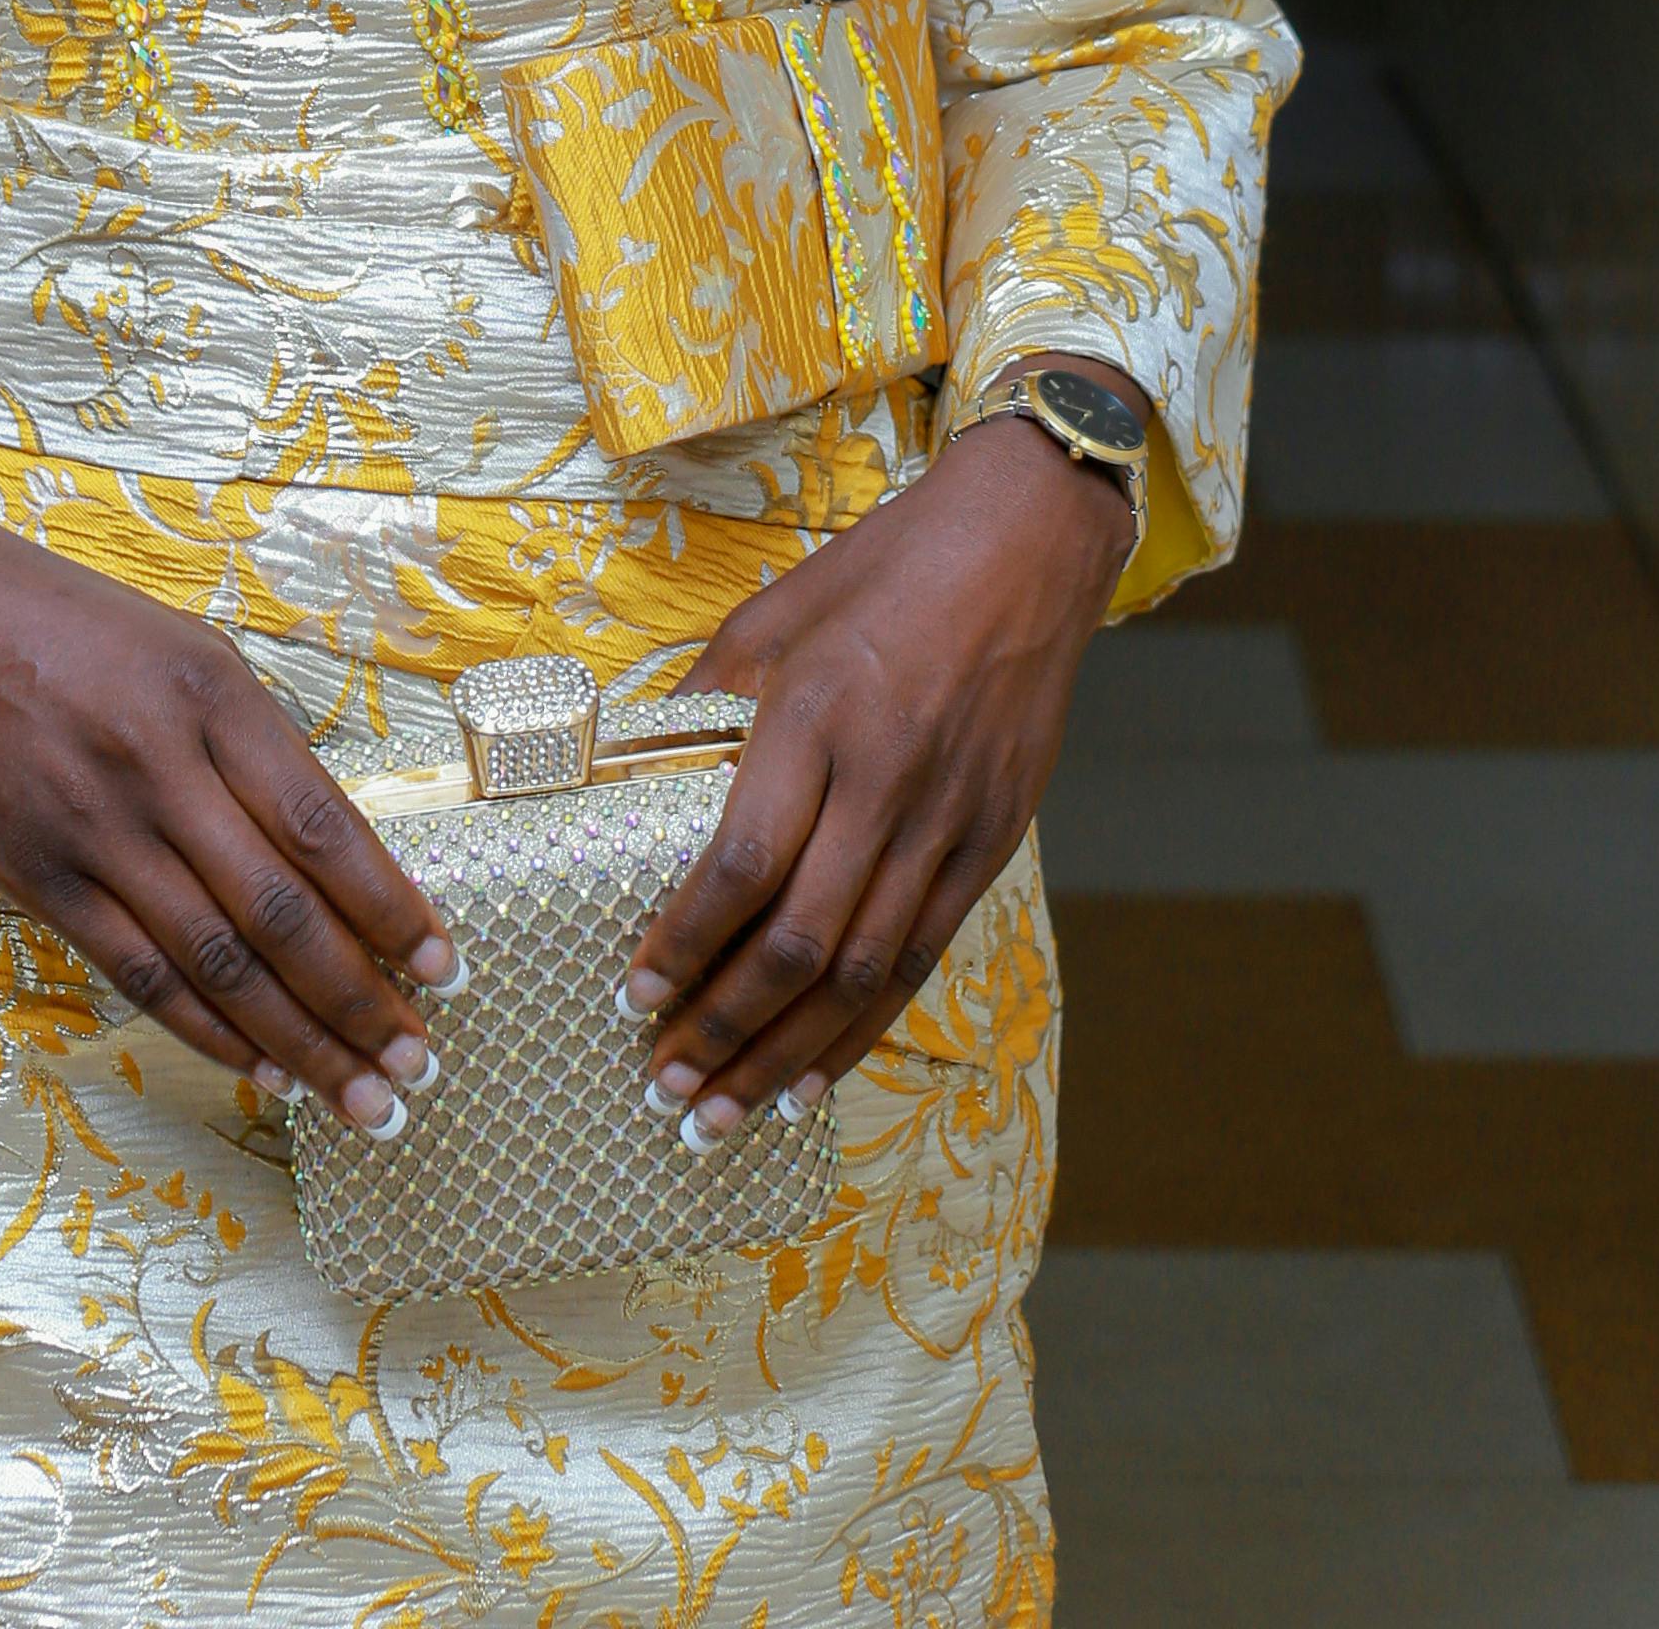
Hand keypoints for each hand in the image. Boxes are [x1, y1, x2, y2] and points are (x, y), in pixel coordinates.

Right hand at [0, 379, 453, 1124]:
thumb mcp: (188, 650)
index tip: (446, 969)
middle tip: (417, 1068)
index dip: (392, 910)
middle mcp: (161, 768)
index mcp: (214, 698)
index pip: (324, 829)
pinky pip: (138, 973)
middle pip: (281, 914)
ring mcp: (95, 831)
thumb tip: (338, 859)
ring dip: (298, 1041)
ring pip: (216, 963)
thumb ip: (257, 746)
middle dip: (360, 1002)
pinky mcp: (38, 876)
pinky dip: (206, 1032)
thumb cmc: (72, 622)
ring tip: (358, 1098)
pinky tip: (259, 1069)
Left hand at [620, 395, 1138, 1142]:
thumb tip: (631, 777)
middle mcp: (888, 778)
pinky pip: (922, 955)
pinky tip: (815, 1076)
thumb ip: (705, 703)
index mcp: (819, 713)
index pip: (743, 862)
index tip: (633, 996)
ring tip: (725, 1114)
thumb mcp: (774, 613)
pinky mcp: (994, 840)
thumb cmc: (885, 569)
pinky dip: (865, 1027)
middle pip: (801, 940)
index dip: (684, 942)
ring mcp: (951, 818)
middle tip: (664, 1086)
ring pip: (864, 970)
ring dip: (788, 1053)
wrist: (1027, 544)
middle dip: (724, 1028)